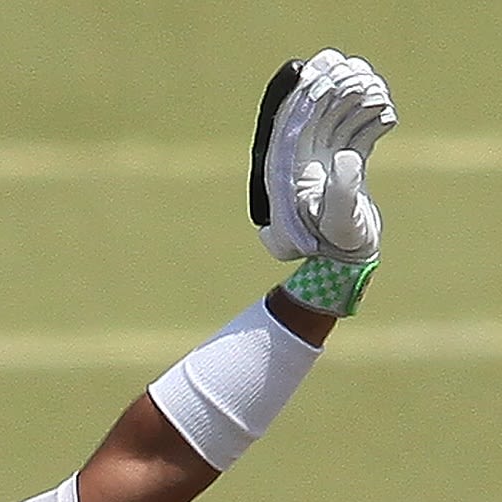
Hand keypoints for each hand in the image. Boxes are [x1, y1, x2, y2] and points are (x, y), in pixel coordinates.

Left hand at [249, 48, 395, 263]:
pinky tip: (384, 113)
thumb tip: (345, 158)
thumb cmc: (337, 247)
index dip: (299, 98)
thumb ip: (342, 193)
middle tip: (353, 70)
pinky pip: (351, 135)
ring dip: (351, 101)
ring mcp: (318, 166)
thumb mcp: (339, 223)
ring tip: (373, 86)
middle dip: (329, 92)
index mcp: (284, 175)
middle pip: (309, 118)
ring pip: (332, 122)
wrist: (347, 264)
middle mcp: (297, 167)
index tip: (314, 72)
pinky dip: (367, 120)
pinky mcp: (341, 168)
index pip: (285, 127)